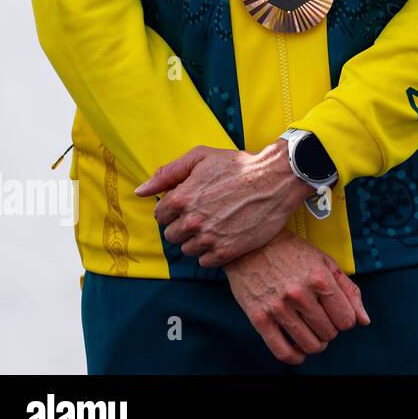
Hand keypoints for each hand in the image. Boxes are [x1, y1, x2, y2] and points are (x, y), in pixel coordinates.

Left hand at [136, 140, 314, 267]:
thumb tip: (141, 191)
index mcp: (181, 198)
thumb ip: (168, 173)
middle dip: (183, 225)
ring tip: (215, 225)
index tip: (190, 205)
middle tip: (204, 215)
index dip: (174, 210)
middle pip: (172, 235)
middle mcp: (192, 221)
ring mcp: (209, 238)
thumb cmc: (240, 166)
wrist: (276, 180)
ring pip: (187, 249)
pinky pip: (204, 261)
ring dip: (197, 239)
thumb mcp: (202, 158)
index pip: (160, 216)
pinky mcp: (226, 252)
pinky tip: (223, 236)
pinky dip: (211, 251)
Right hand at [224, 230, 370, 365]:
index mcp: (320, 278)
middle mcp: (300, 294)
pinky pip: (282, 352)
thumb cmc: (292, 252)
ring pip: (310, 345)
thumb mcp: (326, 263)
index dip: (346, 320)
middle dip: (330, 330)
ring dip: (316, 344)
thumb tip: (364, 321)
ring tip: (312, 334)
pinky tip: (299, 351)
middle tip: (322, 320)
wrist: (251, 245)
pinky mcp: (259, 319)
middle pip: (329, 333)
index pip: (346, 319)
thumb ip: (349, 291)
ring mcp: (278, 308)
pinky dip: (295, 357)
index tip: (338, 314)